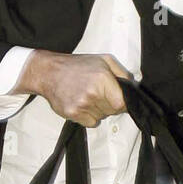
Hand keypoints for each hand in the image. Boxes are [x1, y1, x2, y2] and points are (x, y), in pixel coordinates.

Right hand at [15, 50, 129, 126]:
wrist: (49, 72)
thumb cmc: (77, 66)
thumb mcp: (104, 60)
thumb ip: (122, 73)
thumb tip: (133, 87)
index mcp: (102, 78)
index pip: (122, 103)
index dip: (122, 103)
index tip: (118, 100)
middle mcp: (93, 93)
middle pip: (112, 111)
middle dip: (109, 105)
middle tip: (98, 93)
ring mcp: (82, 104)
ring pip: (101, 117)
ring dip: (98, 110)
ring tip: (87, 96)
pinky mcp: (72, 113)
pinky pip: (90, 123)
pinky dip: (88, 116)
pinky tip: (81, 103)